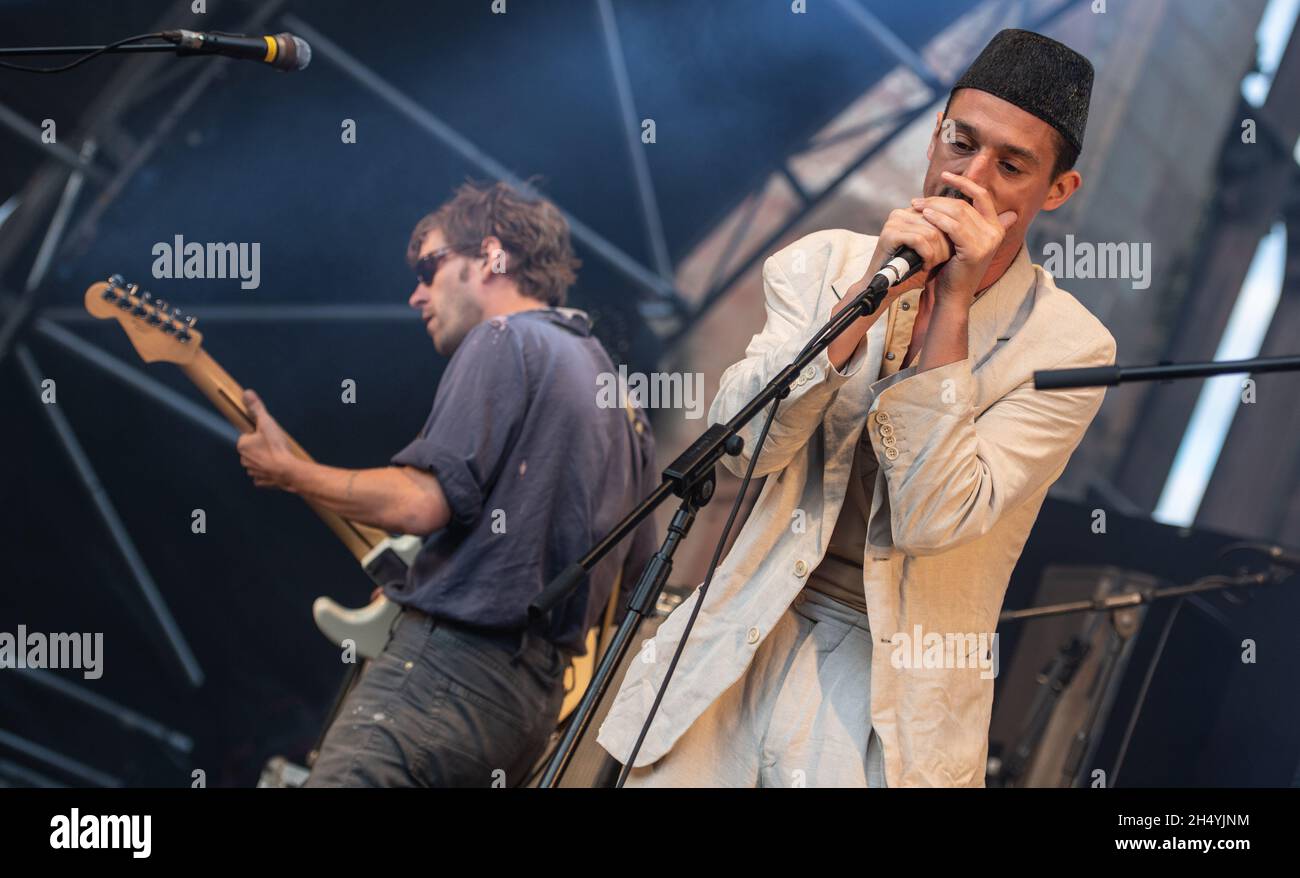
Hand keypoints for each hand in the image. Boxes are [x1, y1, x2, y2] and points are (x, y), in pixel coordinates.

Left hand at [236, 388, 297, 489]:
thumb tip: (247, 394)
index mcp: (242, 445)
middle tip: (274, 444)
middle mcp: (244, 459)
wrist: (288, 470)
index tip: (267, 435)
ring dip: (264, 459)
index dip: (258, 434)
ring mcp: (252, 471)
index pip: (247, 436)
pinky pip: (262, 475)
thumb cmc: (276, 448)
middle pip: (252, 449)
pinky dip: (268, 472)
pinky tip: (276, 467)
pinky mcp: (261, 481)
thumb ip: (257, 409)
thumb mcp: (267, 423)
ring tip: (277, 456)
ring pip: (256, 462)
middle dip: (261, 447)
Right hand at [834, 199, 951, 317]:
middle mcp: (903, 212)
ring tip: (931, 264)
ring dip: (937, 253)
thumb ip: (946, 233)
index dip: (953, 233)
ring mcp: (895, 221)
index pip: (945, 211)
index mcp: (914, 211)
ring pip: (932, 232)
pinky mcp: (889, 233)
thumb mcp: (934, 247)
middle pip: (940, 222)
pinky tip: (925, 265)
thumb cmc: (913, 269)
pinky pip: (920, 240)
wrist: (889, 287)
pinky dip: (927, 255)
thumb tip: (970, 225)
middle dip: (946, 246)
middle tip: (940, 261)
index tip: (951, 252)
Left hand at [910, 170, 1016, 306]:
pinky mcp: (975, 250)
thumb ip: (964, 221)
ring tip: (916, 207)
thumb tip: (961, 200)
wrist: (952, 296)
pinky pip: (954, 227)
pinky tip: (925, 216)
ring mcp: (988, 242)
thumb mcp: (960, 240)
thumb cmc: (952, 268)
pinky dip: (938, 219)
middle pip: (966, 203)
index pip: (981, 195)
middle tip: (918, 200)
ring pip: (959, 213)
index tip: (945, 175)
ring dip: (934, 207)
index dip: (964, 183)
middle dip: (940, 199)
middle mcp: (996, 232)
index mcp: (996, 227)